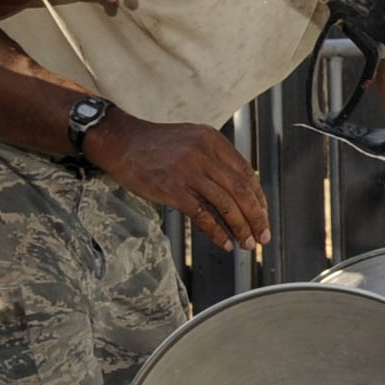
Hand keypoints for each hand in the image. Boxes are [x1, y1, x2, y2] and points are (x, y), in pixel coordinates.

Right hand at [90, 115, 268, 252]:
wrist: (121, 141)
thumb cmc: (157, 145)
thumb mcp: (193, 140)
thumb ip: (216, 159)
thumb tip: (241, 191)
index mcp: (213, 141)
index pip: (247, 174)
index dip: (259, 199)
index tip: (263, 217)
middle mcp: (204, 154)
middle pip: (242, 190)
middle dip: (257, 217)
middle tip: (262, 237)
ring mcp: (188, 171)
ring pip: (226, 204)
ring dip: (241, 227)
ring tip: (247, 244)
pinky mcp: (171, 188)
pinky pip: (202, 214)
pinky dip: (217, 232)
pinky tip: (224, 243)